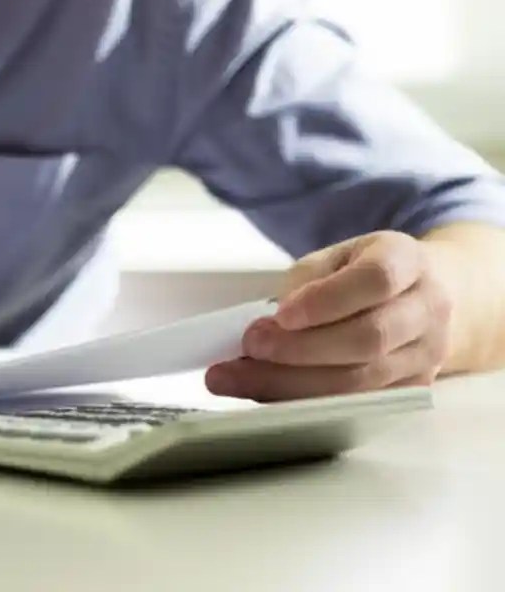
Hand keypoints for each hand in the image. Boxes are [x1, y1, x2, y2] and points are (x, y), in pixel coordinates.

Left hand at [207, 231, 453, 400]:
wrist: (422, 297)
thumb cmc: (362, 273)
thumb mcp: (335, 258)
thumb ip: (305, 283)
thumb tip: (269, 327)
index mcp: (407, 261)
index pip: (375, 281)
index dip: (326, 300)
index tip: (281, 315)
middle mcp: (427, 310)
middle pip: (368, 339)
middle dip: (300, 349)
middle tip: (250, 346)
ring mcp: (426, 356)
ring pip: (360, 381)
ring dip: (291, 383)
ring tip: (237, 377)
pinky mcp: (409, 391)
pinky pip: (354, 406)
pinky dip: (303, 402)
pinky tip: (264, 393)